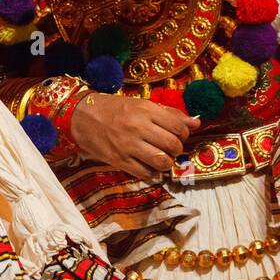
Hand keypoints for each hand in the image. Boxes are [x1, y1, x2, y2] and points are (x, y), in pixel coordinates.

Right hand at [69, 93, 198, 180]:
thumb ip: (170, 113)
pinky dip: (153, 172)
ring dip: (167, 162)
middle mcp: (138, 127)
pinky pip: (147, 174)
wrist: (83, 117)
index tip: (177, 133)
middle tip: (169, 146)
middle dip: (176, 149)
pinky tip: (148, 164)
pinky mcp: (120, 161)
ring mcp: (129, 146)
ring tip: (161, 156)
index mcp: (145, 109)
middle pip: (173, 145)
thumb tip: (196, 122)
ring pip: (163, 162)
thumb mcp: (141, 105)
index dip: (184, 133)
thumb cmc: (114, 109)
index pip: (179, 127)